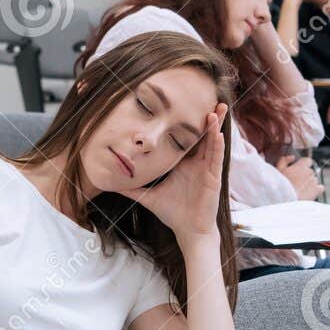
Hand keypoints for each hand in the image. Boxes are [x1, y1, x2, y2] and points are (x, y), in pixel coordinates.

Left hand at [124, 103, 226, 240]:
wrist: (188, 231)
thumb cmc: (172, 213)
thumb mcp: (148, 196)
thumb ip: (130, 188)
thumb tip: (111, 183)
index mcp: (184, 164)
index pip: (187, 139)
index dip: (188, 123)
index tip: (186, 105)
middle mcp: (198, 164)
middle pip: (203, 136)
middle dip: (208, 118)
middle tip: (212, 99)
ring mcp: (207, 170)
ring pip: (212, 144)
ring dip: (214, 127)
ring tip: (216, 110)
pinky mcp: (213, 179)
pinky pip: (216, 159)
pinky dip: (217, 146)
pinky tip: (218, 134)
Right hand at [275, 155, 323, 199]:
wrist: (284, 199)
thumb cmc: (280, 185)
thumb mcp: (278, 169)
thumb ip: (284, 160)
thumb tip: (292, 157)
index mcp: (301, 166)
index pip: (307, 160)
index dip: (303, 164)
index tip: (298, 169)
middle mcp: (310, 172)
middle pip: (310, 171)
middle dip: (304, 175)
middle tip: (295, 181)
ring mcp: (314, 181)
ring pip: (314, 179)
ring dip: (309, 182)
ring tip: (300, 189)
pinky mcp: (317, 191)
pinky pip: (320, 188)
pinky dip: (316, 189)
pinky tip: (309, 192)